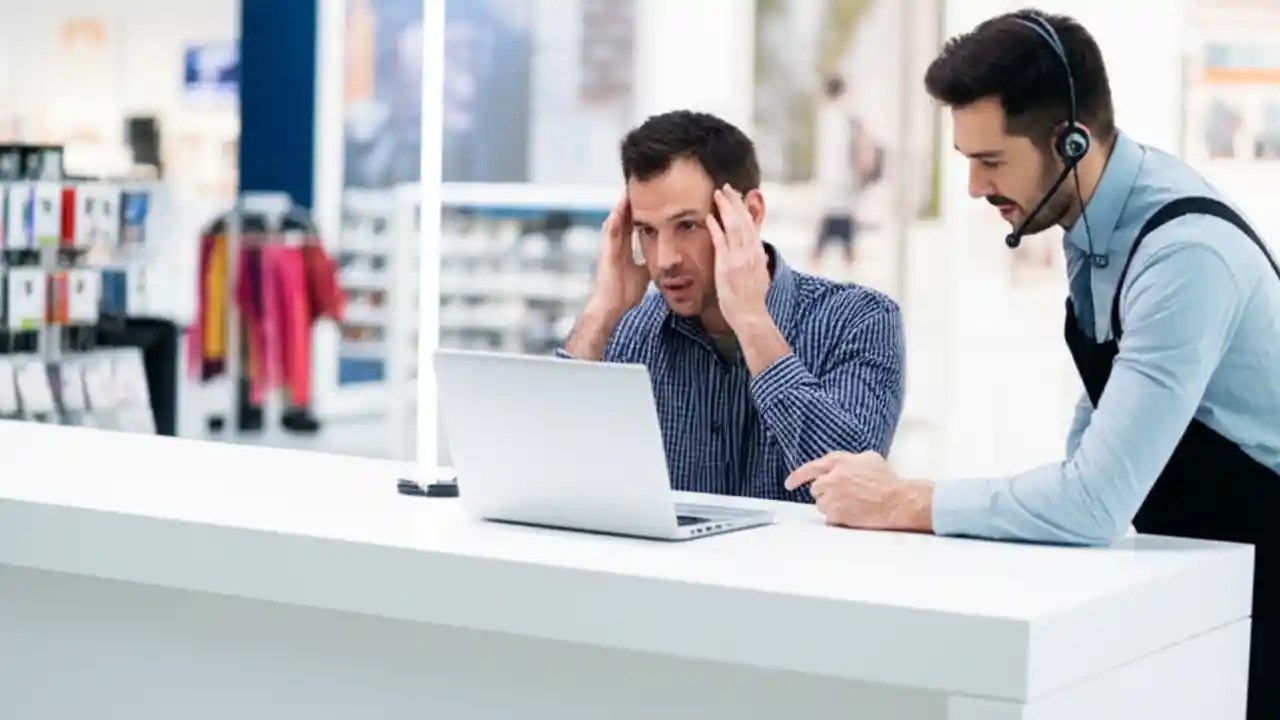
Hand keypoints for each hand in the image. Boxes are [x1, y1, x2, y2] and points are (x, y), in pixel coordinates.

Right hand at [587, 192, 648, 315]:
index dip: (638, 212)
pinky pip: (611, 230)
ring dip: (621, 205)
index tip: (646, 198)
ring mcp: (609, 248)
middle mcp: (615, 246)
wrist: (612, 306)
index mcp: (623, 250)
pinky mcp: (606, 251)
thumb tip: (662, 261)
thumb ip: (647, 264)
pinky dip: (615, 217)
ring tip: (628, 189)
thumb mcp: (642, 275)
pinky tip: (620, 205)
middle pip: (623, 219)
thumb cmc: (625, 294)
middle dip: (629, 203)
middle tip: (636, 186)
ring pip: (615, 220)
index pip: (631, 226)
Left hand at [708, 185, 770, 330]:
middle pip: (742, 220)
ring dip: (725, 208)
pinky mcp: (727, 267)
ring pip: (733, 226)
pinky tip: (708, 216)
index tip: (736, 196)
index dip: (743, 209)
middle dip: (734, 202)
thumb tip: (764, 257)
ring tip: (717, 194)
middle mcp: (750, 253)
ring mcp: (739, 259)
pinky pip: (720, 242)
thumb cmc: (753, 301)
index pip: (750, 225)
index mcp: (758, 254)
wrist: (751, 316)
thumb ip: (760, 263)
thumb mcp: (761, 277)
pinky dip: (715, 228)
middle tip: (725, 187)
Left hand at [785, 451, 933, 531]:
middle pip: (816, 489)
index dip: (798, 476)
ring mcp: (831, 496)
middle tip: (844, 498)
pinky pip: (830, 518)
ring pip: (822, 505)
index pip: (811, 468)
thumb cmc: (887, 481)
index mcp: (839, 461)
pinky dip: (839, 519)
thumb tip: (842, 466)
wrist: (896, 500)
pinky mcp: (835, 512)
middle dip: (826, 494)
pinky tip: (854, 515)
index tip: (789, 483)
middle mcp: (831, 477)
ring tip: (854, 506)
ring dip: (833, 507)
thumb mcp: (869, 458)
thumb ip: (849, 461)